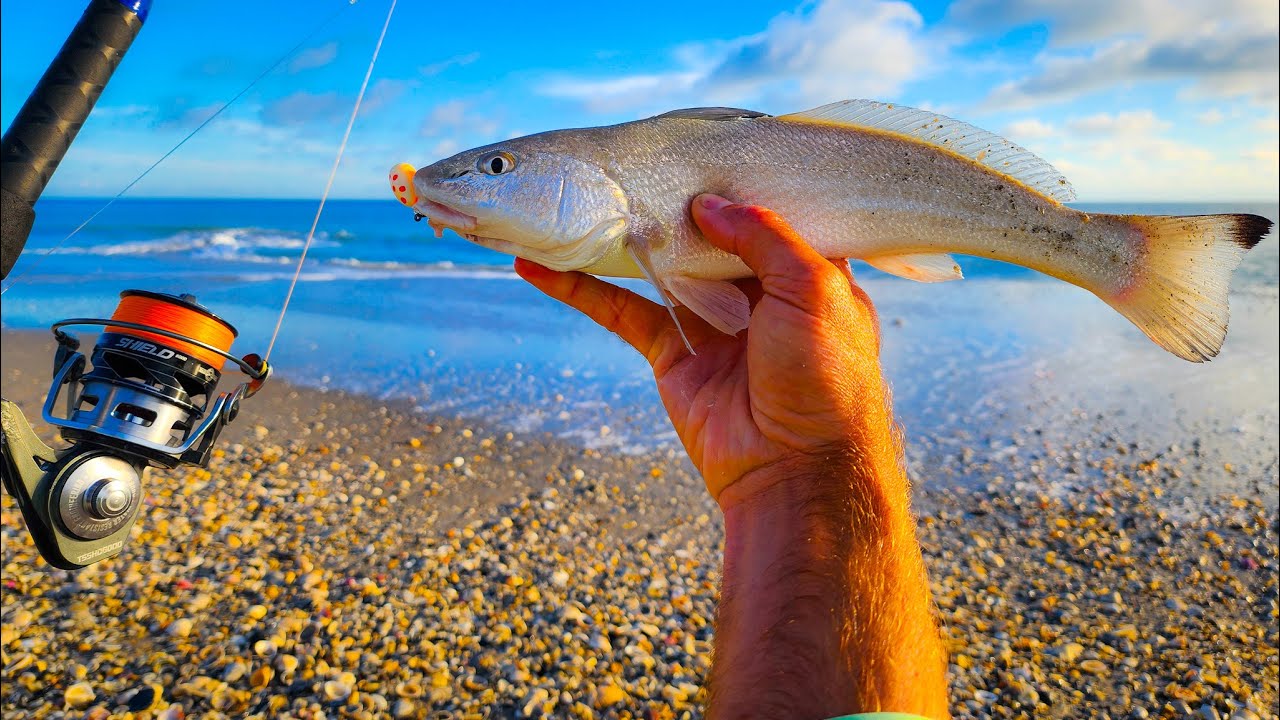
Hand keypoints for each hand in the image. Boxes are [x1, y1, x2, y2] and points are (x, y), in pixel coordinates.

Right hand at [515, 193, 894, 505]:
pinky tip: (538, 267)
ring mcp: (709, 321)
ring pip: (653, 266)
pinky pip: (620, 311)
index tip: (694, 146)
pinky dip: (579, 290)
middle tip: (621, 161)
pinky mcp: (670, 355)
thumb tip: (704, 203)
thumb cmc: (825, 377)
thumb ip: (762, 234)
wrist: (796, 470)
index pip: (764, 212)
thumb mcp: (814, 288)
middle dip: (666, 203)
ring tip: (568, 201)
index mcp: (804, 270)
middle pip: (702, 234)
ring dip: (614, 239)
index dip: (732, 182)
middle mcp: (756, 291)